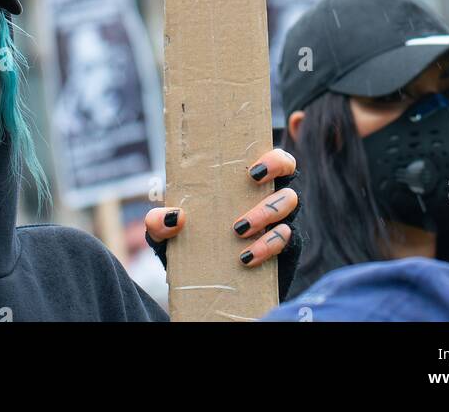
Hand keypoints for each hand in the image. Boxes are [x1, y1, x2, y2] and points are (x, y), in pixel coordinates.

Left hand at [145, 147, 298, 270]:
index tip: (253, 172)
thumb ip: (159, 221)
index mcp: (250, 185)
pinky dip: (267, 249)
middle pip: (289, 192)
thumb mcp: (165, 232)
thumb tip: (175, 216)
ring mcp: (278, 228)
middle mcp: (270, 203)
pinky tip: (245, 258)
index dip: (275, 161)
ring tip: (237, 235)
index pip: (278, 162)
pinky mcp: (283, 254)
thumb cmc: (185, 243)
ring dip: (266, 226)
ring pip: (289, 219)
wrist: (196, 286)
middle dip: (268, 205)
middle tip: (238, 222)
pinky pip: (287, 246)